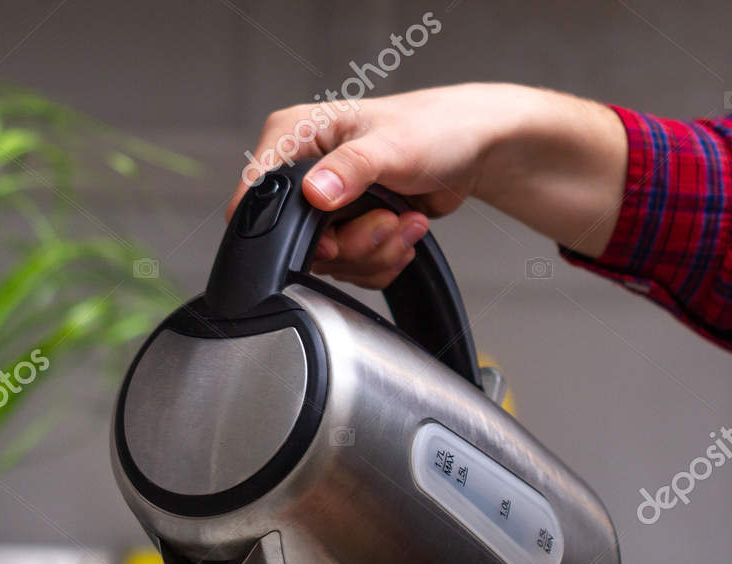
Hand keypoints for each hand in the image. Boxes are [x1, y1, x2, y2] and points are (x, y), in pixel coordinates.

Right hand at [231, 82, 628, 288]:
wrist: (473, 150)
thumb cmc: (435, 128)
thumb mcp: (391, 145)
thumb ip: (351, 169)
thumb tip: (316, 193)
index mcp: (296, 136)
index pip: (258, 190)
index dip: (288, 226)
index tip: (329, 234)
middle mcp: (304, 172)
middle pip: (299, 241)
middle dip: (353, 244)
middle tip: (387, 220)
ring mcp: (329, 206)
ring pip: (332, 262)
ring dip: (377, 252)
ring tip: (406, 219)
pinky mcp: (352, 229)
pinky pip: (356, 268)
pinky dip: (386, 259)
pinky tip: (407, 229)